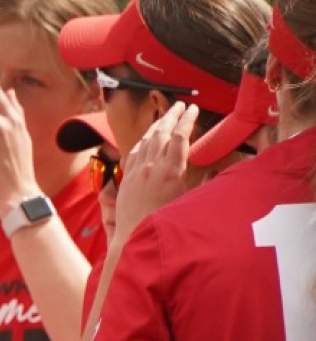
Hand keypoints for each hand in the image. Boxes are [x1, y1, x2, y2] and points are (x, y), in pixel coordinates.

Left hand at [114, 102, 197, 236]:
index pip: (180, 137)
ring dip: (157, 125)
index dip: (187, 120)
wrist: (135, 236)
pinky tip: (146, 138)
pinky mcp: (127, 178)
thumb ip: (201, 183)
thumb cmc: (167, 221)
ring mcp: (137, 171)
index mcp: (171, 171)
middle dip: (172, 116)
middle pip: (162, 133)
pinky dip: (142, 140)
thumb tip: (214, 171)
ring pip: (146, 141)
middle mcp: (152, 167)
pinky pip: (134, 152)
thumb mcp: (189, 201)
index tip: (193, 108)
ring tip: (165, 116)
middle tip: (180, 104)